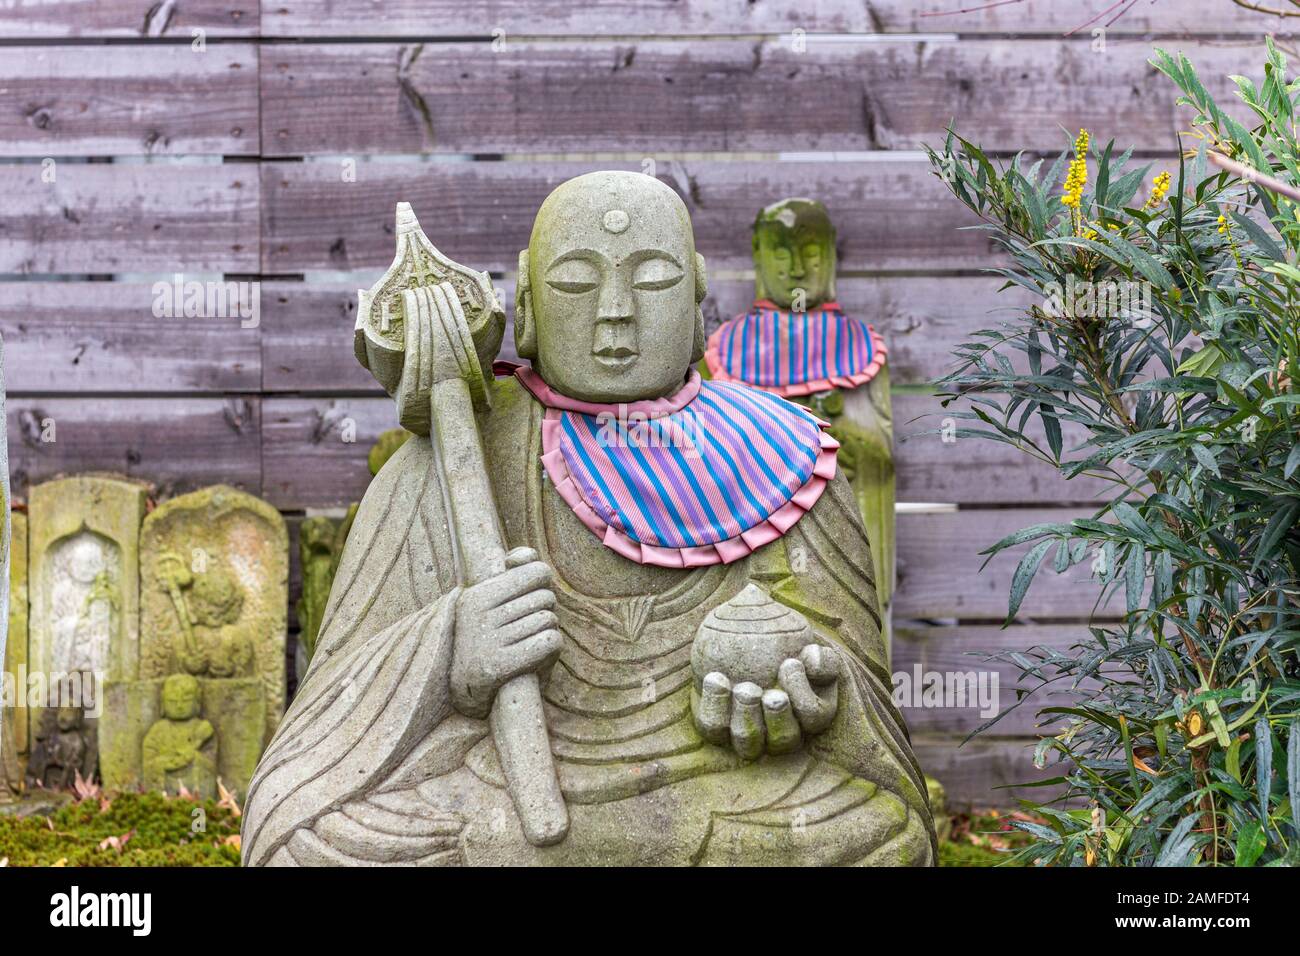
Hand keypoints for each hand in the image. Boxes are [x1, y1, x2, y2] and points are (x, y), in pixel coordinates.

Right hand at [449, 548, 562, 718]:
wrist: (466, 690)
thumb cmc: (489, 637)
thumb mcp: (492, 601)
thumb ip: (514, 571)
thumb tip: (526, 556)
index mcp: (476, 595)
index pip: (537, 572)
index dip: (543, 586)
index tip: (530, 601)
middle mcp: (477, 616)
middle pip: (545, 598)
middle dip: (546, 612)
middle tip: (529, 629)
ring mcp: (487, 642)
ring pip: (549, 620)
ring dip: (548, 633)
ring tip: (530, 644)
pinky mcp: (500, 667)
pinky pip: (550, 641)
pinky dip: (552, 649)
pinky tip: (538, 657)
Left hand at [692, 645, 839, 758]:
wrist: (744, 638)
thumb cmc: (782, 644)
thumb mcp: (806, 646)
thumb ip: (820, 656)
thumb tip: (813, 660)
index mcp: (809, 712)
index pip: (814, 715)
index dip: (804, 694)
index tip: (790, 663)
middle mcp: (780, 732)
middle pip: (784, 740)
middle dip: (777, 718)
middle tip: (770, 695)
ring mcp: (748, 734)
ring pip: (748, 743)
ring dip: (747, 717)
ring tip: (744, 688)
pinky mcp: (718, 726)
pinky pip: (714, 728)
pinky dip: (715, 706)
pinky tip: (716, 678)